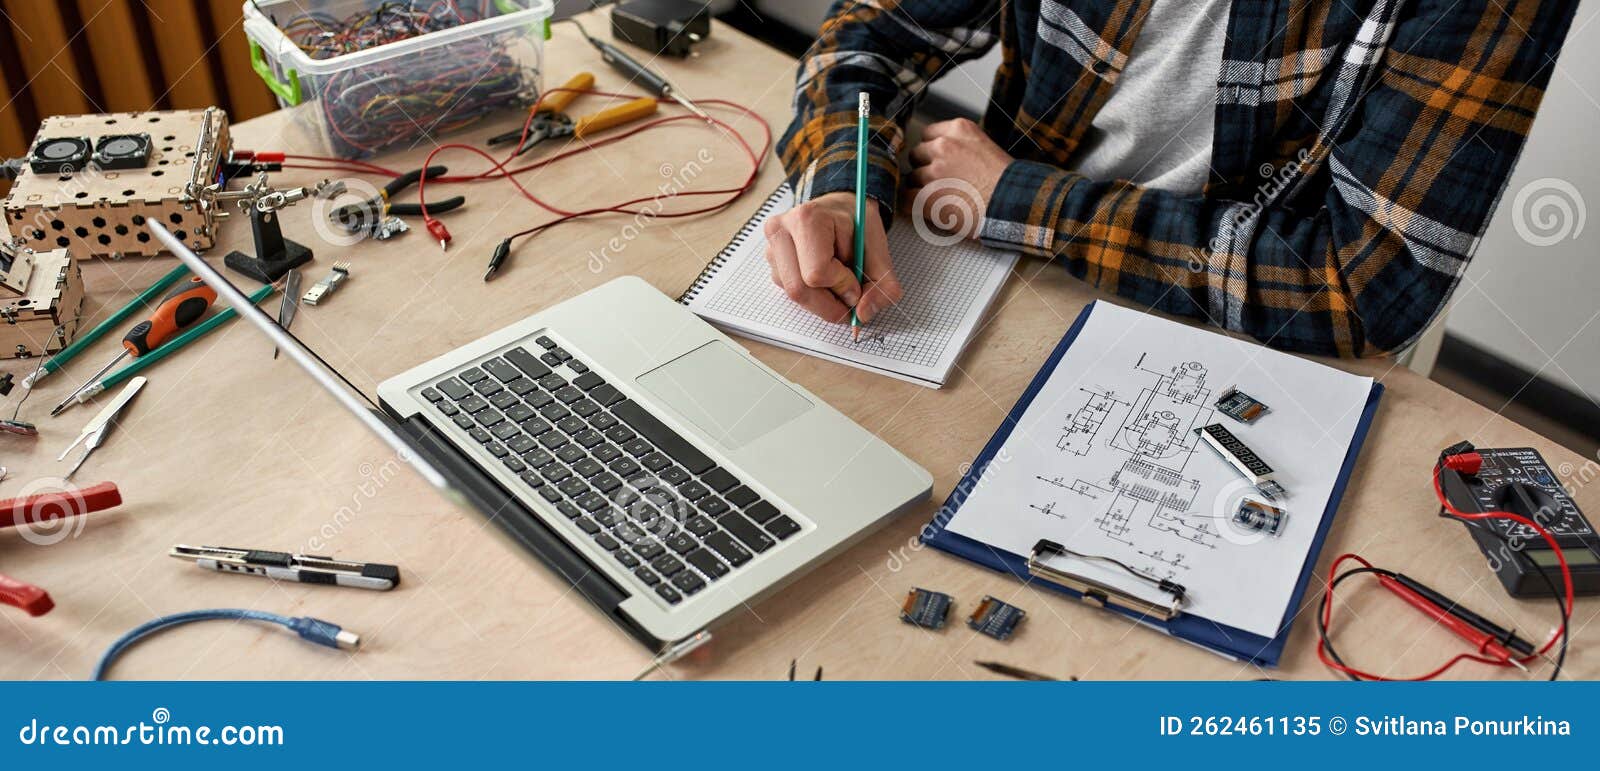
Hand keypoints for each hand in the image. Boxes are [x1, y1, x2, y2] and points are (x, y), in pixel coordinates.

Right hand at [763, 191, 902, 323]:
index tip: (857, 285)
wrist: (838, 208)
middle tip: (850, 302)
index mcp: (807, 218)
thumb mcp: (878, 248)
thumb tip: (863, 315)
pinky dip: (811, 295)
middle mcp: (780, 230)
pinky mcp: (771, 262)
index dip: (841, 287)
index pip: (817, 272)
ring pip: (792, 295)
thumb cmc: (856, 223)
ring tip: (838, 284)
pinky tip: (824, 281)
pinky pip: (789, 292)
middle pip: (799, 289)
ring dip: (821, 301)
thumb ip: (882, 284)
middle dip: (829, 304)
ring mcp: (771, 247)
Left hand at [907, 118, 1012, 239]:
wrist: (1014, 206)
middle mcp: (943, 146)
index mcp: (959, 129)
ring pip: (911, 178)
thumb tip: (945, 155)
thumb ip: (962, 145)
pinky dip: (913, 206)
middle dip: (925, 168)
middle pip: (917, 154)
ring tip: (942, 199)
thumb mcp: (986, 148)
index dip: (932, 151)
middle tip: (941, 182)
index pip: (928, 134)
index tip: (938, 161)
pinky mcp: (927, 197)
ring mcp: (933, 171)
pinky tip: (927, 210)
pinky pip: (905, 199)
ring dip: (922, 188)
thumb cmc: (1007, 183)